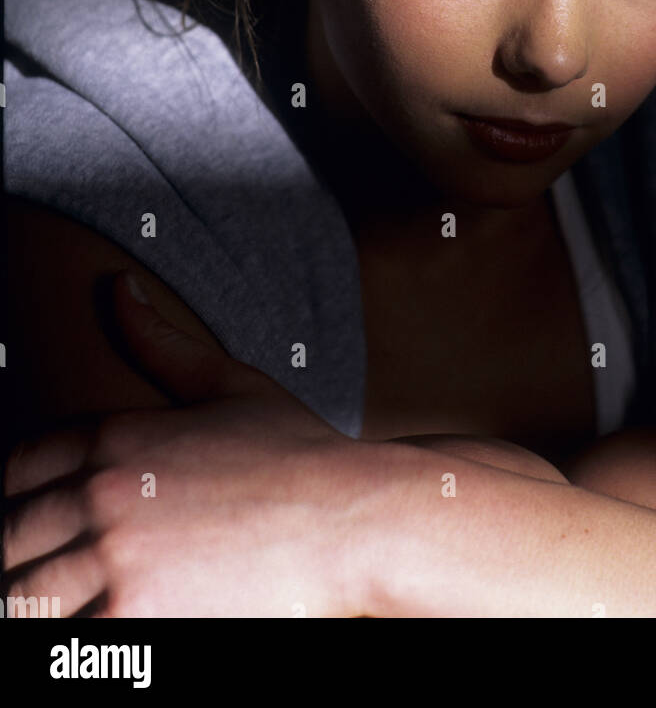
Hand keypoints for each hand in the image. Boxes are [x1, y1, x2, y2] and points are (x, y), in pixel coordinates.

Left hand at [1, 272, 381, 617]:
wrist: (351, 518)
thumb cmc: (298, 453)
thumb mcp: (228, 383)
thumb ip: (159, 340)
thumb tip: (118, 288)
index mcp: (115, 435)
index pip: (18, 468)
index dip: (16, 497)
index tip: (39, 520)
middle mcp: (102, 494)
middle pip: (9, 536)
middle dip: (18, 554)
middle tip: (48, 568)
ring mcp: (114, 559)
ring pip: (20, 596)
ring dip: (33, 600)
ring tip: (66, 602)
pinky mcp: (134, 619)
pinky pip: (64, 638)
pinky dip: (70, 634)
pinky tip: (98, 624)